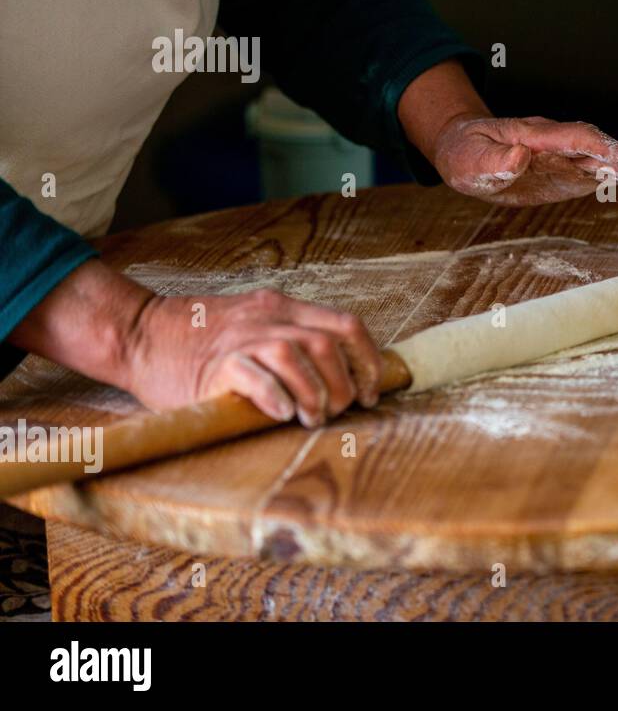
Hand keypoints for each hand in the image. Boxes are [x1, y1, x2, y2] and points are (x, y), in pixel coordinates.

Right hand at [9, 261, 382, 426]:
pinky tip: (281, 414)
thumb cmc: (202, 342)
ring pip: (297, 356)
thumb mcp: (255, 325)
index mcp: (282, 307)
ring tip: (310, 418)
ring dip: (314, 394)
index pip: (345, 325)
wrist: (140, 334)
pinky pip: (254, 376)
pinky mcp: (215, 365)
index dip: (367, 360)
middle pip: (327, 344)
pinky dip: (276, 396)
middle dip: (343, 384)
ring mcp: (241, 338)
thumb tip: (344, 374)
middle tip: (336, 411)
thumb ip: (293, 339)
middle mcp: (267, 317)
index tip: (370, 391)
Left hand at [431, 114, 617, 204]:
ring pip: (609, 164)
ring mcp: (568, 159)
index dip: (607, 149)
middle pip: (603, 150)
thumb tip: (520, 155)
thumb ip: (492, 160)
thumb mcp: (467, 160)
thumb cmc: (465, 152)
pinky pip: (603, 177)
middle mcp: (559, 145)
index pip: (578, 139)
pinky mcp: (570, 174)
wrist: (467, 148)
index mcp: (537, 135)